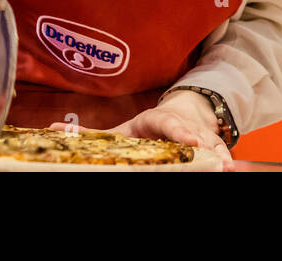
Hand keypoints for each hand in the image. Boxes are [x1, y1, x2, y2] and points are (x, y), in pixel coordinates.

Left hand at [48, 91, 234, 167]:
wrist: (184, 113)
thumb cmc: (148, 127)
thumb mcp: (122, 130)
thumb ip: (91, 134)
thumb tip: (51, 129)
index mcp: (157, 120)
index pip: (168, 123)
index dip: (179, 132)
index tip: (188, 141)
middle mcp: (180, 125)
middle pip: (194, 135)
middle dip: (205, 145)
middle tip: (215, 158)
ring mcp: (198, 134)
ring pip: (211, 143)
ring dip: (218, 153)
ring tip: (226, 165)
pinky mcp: (211, 144)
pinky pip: (220, 151)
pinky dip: (224, 158)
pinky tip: (230, 167)